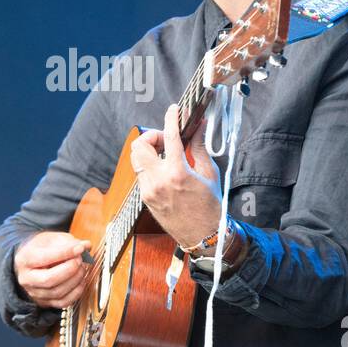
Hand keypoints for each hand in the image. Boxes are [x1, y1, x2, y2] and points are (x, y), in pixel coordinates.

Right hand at [14, 232, 91, 308]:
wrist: (32, 261)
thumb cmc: (41, 249)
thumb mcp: (51, 238)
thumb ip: (68, 241)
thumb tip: (86, 245)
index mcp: (24, 259)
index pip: (44, 258)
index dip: (65, 253)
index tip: (79, 248)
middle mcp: (26, 278)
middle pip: (49, 279)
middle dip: (69, 269)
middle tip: (80, 259)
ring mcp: (34, 292)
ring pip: (57, 292)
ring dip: (75, 279)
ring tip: (82, 267)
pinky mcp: (44, 302)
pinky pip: (63, 302)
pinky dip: (76, 292)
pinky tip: (81, 281)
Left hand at [129, 103, 222, 249]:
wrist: (203, 236)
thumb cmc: (210, 206)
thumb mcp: (209, 173)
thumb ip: (200, 147)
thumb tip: (199, 126)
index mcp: (177, 173)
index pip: (169, 136)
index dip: (171, 118)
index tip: (174, 110)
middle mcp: (158, 181)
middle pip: (139, 146)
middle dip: (150, 137)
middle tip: (165, 140)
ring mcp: (148, 191)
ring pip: (137, 160)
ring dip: (149, 151)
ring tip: (166, 154)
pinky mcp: (145, 198)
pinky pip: (141, 174)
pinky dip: (150, 166)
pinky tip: (165, 170)